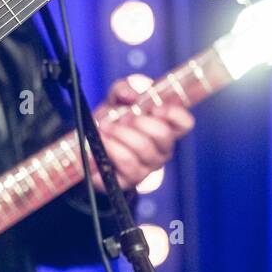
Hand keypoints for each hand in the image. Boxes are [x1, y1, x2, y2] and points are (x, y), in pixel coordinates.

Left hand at [90, 76, 194, 191]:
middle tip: (120, 118)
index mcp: (164, 129)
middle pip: (162, 136)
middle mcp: (160, 151)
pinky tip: (96, 147)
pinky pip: (120, 169)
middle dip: (138, 122)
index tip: (154, 107)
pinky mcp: (126, 182)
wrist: (86, 146)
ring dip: (117, 136)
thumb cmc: (110, 121)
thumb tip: (130, 95)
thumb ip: (123, 89)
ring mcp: (145, 169)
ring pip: (139, 152)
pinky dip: (106, 153)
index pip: (184, 123)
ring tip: (102, 129)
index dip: (174, 113)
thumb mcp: (115, 100)